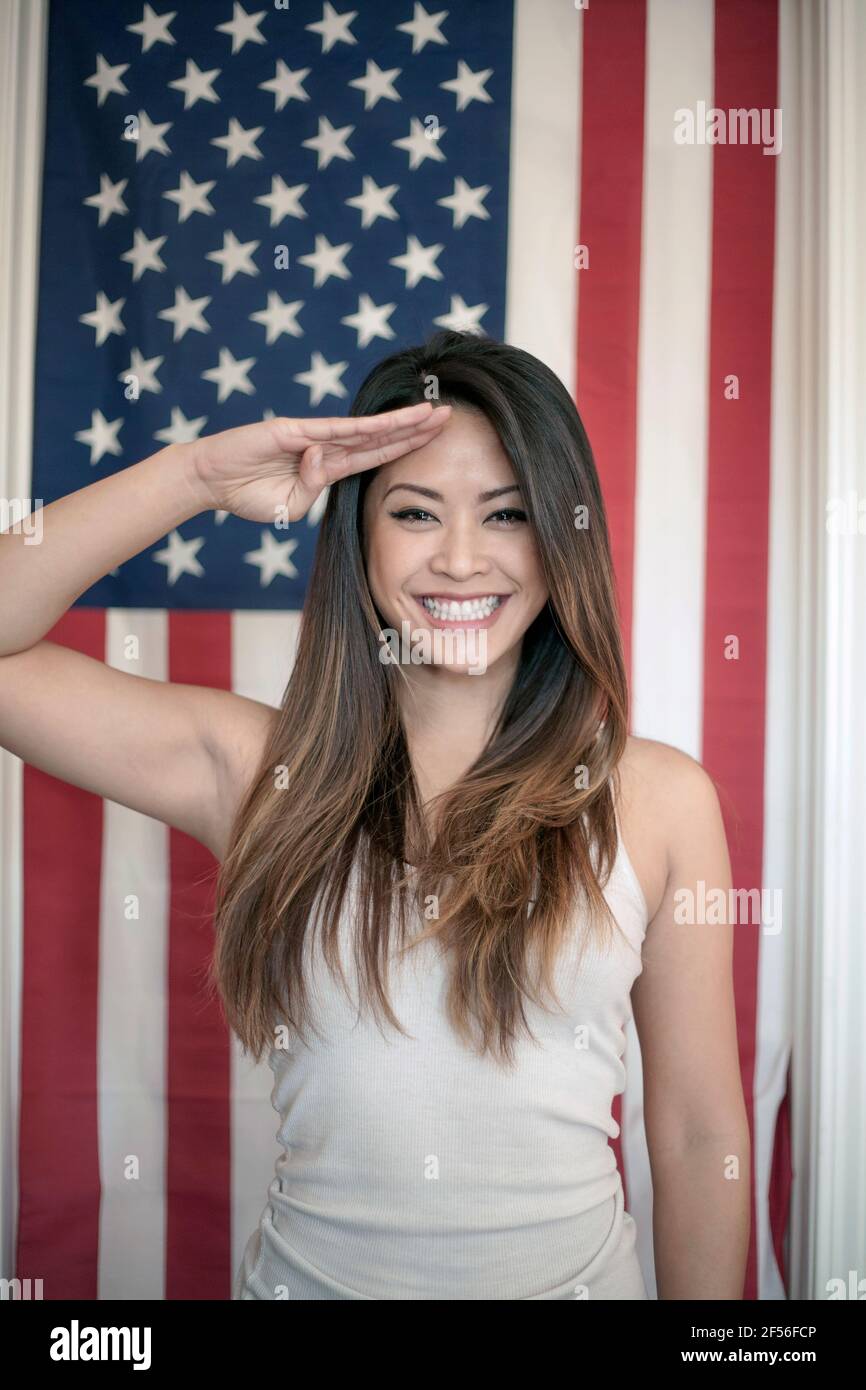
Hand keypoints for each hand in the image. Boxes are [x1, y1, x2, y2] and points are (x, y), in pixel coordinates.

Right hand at [186, 402, 451, 522]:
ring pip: (362, 430)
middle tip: (449, 415)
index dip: (406, 445)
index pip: (376, 454)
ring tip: (429, 413)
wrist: (211, 480)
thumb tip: (322, 460)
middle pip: (379, 436)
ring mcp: (308, 436)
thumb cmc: (247, 494)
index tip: (435, 437)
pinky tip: (383, 426)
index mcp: (328, 468)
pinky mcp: (288, 431)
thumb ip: (313, 490)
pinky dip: (351, 433)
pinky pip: (326, 432)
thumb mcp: (290, 507)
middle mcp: (324, 447)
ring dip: (396, 422)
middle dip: (414, 427)